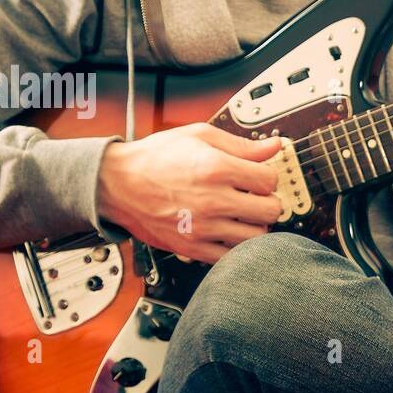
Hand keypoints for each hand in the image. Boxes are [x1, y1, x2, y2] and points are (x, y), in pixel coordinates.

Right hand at [96, 122, 282, 263]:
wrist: (117, 184)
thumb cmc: (155, 158)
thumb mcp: (199, 137)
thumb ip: (241, 144)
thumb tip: (274, 147)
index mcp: (217, 169)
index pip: (269, 180)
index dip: (268, 178)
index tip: (259, 179)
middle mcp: (212, 200)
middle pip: (270, 211)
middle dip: (267, 202)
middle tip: (256, 199)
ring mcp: (203, 227)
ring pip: (256, 237)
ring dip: (255, 226)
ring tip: (243, 216)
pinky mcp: (192, 248)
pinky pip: (231, 256)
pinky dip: (236, 247)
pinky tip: (229, 232)